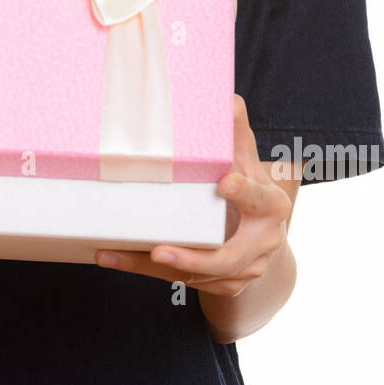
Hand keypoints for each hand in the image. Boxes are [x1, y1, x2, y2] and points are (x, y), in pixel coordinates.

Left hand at [94, 94, 291, 293]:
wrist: (262, 233)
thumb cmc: (247, 184)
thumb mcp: (245, 156)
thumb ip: (235, 130)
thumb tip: (226, 100)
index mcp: (271, 205)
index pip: (259, 198)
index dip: (244, 193)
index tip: (225, 182)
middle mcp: (262, 242)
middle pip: (229, 256)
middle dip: (195, 258)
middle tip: (160, 251)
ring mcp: (243, 269)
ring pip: (197, 274)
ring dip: (155, 267)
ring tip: (115, 253)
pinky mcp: (222, 284)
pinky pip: (179, 281)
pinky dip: (144, 270)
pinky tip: (113, 258)